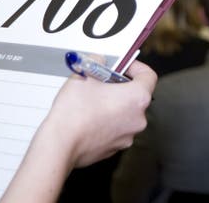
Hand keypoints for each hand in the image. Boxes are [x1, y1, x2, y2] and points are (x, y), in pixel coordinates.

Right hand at [40, 61, 156, 167]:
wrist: (60, 144)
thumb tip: (99, 60)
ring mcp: (127, 136)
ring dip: (114, 105)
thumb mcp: (85, 74)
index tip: (123, 66)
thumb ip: (97, 62)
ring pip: (125, 113)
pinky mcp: (115, 147)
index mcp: (138, 98)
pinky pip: (116, 128)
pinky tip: (89, 117)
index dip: (135, 67)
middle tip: (103, 81)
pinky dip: (107, 121)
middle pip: (137, 95)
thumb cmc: (74, 112)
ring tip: (93, 100)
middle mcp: (138, 119)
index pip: (148, 76)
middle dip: (121, 86)